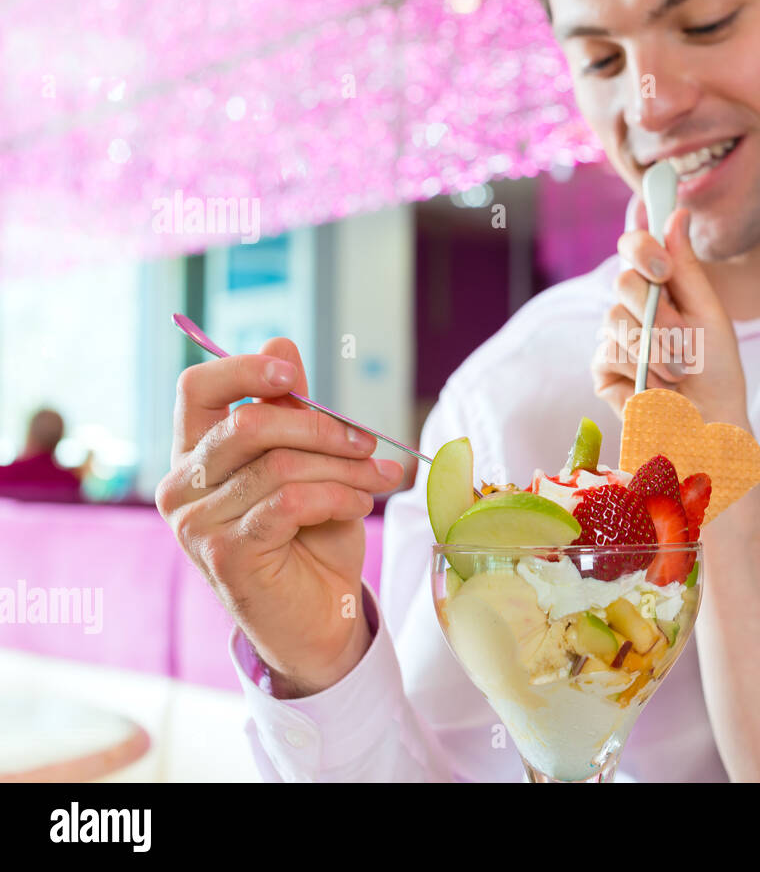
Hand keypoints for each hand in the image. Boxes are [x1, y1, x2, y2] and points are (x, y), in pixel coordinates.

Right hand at [154, 338, 404, 696]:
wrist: (319, 618)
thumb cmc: (311, 538)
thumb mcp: (307, 464)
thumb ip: (291, 411)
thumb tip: (282, 343)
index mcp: (195, 453)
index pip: (198, 389)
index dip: (245, 369)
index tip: (295, 374)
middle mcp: (181, 486)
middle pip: (250, 421)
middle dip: (323, 427)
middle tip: (368, 443)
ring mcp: (196, 524)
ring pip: (280, 464)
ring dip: (344, 467)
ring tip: (377, 478)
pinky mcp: (225, 555)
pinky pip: (289, 502)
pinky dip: (336, 496)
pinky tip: (358, 504)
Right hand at [592, 206, 749, 428]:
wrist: (711, 422)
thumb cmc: (716, 370)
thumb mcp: (708, 313)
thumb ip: (687, 267)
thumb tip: (678, 213)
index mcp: (658, 286)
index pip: (634, 246)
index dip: (641, 246)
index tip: (662, 268)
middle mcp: (631, 306)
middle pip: (622, 280)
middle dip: (658, 313)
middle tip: (685, 339)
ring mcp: (613, 337)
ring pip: (615, 319)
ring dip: (656, 347)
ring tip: (680, 371)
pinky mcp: (602, 369)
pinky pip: (609, 352)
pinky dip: (641, 369)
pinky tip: (659, 387)